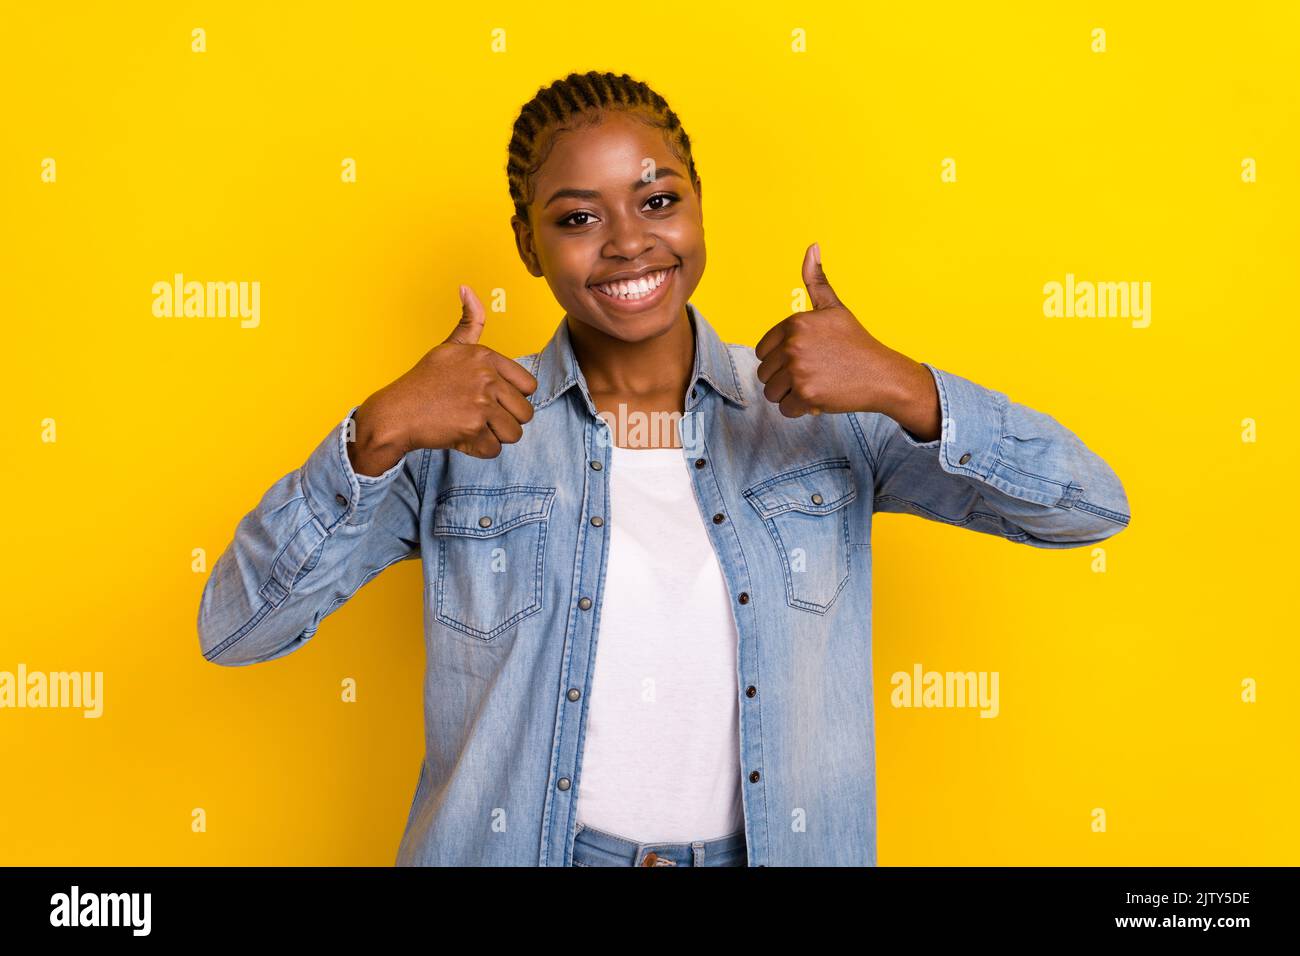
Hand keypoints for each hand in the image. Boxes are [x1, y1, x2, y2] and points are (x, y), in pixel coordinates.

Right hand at [349, 285, 538, 471]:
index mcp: (485, 356)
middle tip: (479, 417)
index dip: (512, 398)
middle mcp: (486, 377)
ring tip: (471, 426)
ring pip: (514, 433)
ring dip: (494, 437)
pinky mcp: (472, 428)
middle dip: (505, 420)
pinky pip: (495, 449)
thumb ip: (470, 322)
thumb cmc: (423, 382)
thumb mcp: (449, 348)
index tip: (491, 399)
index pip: (529, 386)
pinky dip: (478, 449)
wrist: (395, 414)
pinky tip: (460, 437)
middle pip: (525, 412)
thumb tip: (467, 287)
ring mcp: (480, 403)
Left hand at [754, 243, 933, 423]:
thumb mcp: (834, 308)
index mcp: (794, 323)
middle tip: (813, 374)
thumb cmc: (856, 342)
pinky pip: (785, 409)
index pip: (762, 351)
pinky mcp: (806, 394)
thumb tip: (812, 246)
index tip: (805, 359)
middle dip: (784, 379)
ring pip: (772, 393)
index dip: (781, 360)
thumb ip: (816, 281)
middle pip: (765, 374)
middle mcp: (793, 345)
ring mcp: (798, 370)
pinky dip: (801, 409)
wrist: (882, 374)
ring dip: (790, 395)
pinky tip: (821, 397)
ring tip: (816, 384)